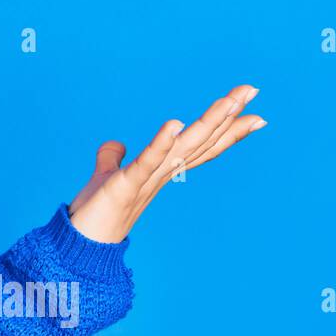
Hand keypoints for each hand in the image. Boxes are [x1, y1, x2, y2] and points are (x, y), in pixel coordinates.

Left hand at [67, 84, 265, 242]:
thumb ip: (111, 159)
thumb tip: (116, 144)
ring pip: (184, 148)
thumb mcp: (106, 177)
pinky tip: (174, 122)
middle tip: (252, 89)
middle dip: (227, 116)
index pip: (199, 144)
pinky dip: (161, 143)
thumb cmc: (97, 213)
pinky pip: (146, 162)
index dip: (224, 127)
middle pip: (200, 141)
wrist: (83, 246)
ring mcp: (147, 180)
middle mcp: (161, 174)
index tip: (251, 109)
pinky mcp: (125, 185)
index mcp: (161, 169)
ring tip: (229, 100)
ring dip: (207, 123)